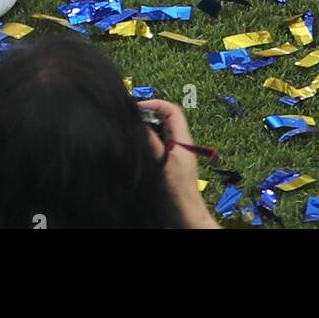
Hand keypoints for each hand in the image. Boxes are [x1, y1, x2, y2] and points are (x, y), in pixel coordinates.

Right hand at [138, 99, 218, 228]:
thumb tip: (138, 122)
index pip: (173, 110)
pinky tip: (138, 149)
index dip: (157, 104)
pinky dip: (149, 143)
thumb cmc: (178, 187)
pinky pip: (160, 146)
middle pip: (166, 120)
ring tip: (132, 131)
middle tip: (132, 118)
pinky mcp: (171, 164)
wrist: (186, 213)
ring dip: (148, 130)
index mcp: (183, 138)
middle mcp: (181, 143)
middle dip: (150, 115)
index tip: (138, 107)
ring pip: (162, 133)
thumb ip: (152, 141)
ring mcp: (176, 154)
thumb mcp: (163, 161)